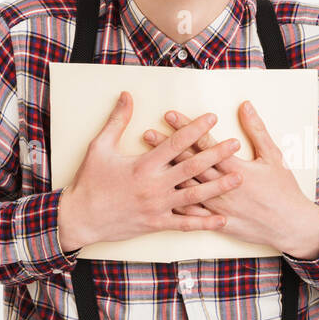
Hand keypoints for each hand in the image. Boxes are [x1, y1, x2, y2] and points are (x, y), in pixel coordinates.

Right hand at [57, 91, 243, 249]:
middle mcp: (154, 186)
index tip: (212, 118)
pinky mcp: (157, 224)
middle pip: (192, 168)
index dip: (195, 129)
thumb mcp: (100, 147)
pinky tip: (222, 219)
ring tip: (239, 177)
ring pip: (195, 196)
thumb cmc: (89, 181)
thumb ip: (117, 120)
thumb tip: (127, 95)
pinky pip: (185, 224)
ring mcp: (157, 207)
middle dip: (216, 154)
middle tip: (235, 144)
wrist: (80, 218)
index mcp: (143, 165)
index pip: (175, 143)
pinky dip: (204, 222)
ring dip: (219, 187)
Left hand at [141, 100, 318, 257]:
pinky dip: (176, 205)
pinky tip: (160, 196)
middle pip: (190, 163)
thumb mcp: (274, 156)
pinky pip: (193, 215)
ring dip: (167, 172)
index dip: (186, 127)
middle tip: (148, 134)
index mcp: (236, 168)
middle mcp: (223, 186)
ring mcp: (219, 206)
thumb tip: (245, 106)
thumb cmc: (284, 189)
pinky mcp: (219, 222)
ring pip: (187, 187)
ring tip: (148, 161)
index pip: (205, 142)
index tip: (170, 115)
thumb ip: (257, 130)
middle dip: (168, 147)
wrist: (290, 225)